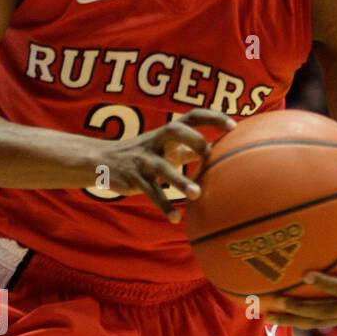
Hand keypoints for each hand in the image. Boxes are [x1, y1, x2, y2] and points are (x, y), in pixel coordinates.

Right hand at [104, 110, 234, 221]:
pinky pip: (150, 192)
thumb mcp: (165, 148)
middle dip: (193, 139)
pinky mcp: (133, 178)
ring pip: (162, 167)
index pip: (192, 116)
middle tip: (209, 155)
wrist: (102, 159)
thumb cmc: (144, 153)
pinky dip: (163, 205)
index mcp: (167, 132)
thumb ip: (188, 149)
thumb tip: (217, 152)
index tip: (234, 126)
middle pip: (174, 130)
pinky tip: (176, 219)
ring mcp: (143, 159)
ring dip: (180, 180)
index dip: (213, 117)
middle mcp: (155, 141)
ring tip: (196, 195)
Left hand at [264, 190, 336, 328]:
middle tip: (278, 299)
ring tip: (267, 316)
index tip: (306, 275)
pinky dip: (299, 320)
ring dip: (294, 320)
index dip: (326, 284)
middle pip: (327, 311)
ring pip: (320, 321)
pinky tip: (274, 316)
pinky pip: (319, 321)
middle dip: (302, 307)